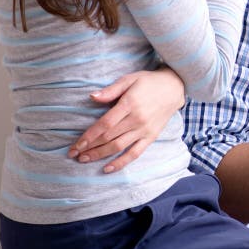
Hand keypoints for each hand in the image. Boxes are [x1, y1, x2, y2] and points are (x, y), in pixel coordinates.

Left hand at [67, 67, 184, 172]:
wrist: (174, 88)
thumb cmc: (148, 82)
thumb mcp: (129, 79)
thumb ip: (111, 90)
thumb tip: (92, 96)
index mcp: (130, 104)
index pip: (105, 124)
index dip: (89, 136)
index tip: (76, 144)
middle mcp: (137, 119)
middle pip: (109, 137)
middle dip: (89, 147)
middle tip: (74, 154)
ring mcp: (144, 130)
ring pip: (118, 147)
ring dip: (100, 155)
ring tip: (84, 159)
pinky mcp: (151, 137)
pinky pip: (135, 153)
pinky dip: (121, 163)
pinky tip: (107, 169)